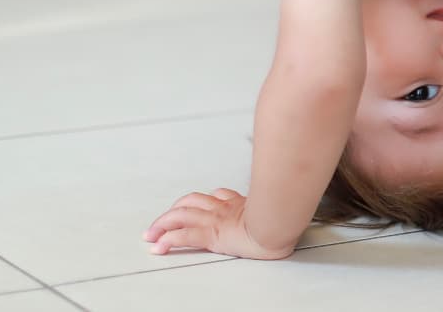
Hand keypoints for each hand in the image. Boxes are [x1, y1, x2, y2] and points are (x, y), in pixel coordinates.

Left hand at [144, 188, 293, 259]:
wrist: (279, 223)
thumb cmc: (283, 218)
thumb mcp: (280, 208)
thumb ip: (277, 204)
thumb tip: (292, 203)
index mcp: (238, 204)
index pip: (215, 196)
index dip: (201, 201)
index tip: (192, 207)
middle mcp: (223, 208)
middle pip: (190, 202)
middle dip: (172, 212)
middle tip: (159, 222)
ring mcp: (215, 220)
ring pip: (180, 215)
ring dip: (162, 224)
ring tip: (151, 234)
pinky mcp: (211, 235)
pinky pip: (183, 236)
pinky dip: (167, 240)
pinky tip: (158, 247)